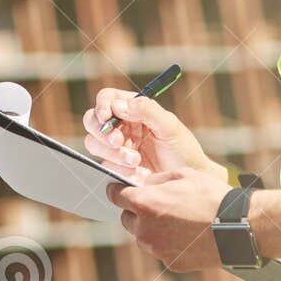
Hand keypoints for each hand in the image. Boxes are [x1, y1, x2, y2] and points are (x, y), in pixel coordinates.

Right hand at [81, 89, 226, 181]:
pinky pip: (105, 165)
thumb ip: (147, 110)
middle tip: (118, 142)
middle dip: (102, 132)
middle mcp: (122, 125)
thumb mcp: (170, 127)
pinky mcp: (116, 166)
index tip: (106, 118)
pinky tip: (138, 172)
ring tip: (135, 161)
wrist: (188, 181)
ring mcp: (117, 147)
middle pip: (92, 120)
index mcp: (134, 109)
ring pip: (94, 143)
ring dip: (111, 153)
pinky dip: (118, 168)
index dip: (101, 106)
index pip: (107, 99)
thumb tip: (118, 105)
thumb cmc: (184, 151)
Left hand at [106, 168, 231, 270]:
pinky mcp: (171, 263)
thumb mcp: (182, 175)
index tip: (120, 190)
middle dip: (137, 211)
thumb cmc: (211, 196)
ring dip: (152, 229)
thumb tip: (144, 185)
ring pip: (144, 237)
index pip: (115, 196)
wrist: (238, 227)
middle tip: (158, 205)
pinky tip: (187, 235)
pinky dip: (169, 244)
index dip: (117, 191)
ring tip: (177, 220)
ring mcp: (157, 249)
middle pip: (128, 218)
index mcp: (144, 204)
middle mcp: (145, 229)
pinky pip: (162, 251)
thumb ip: (156, 180)